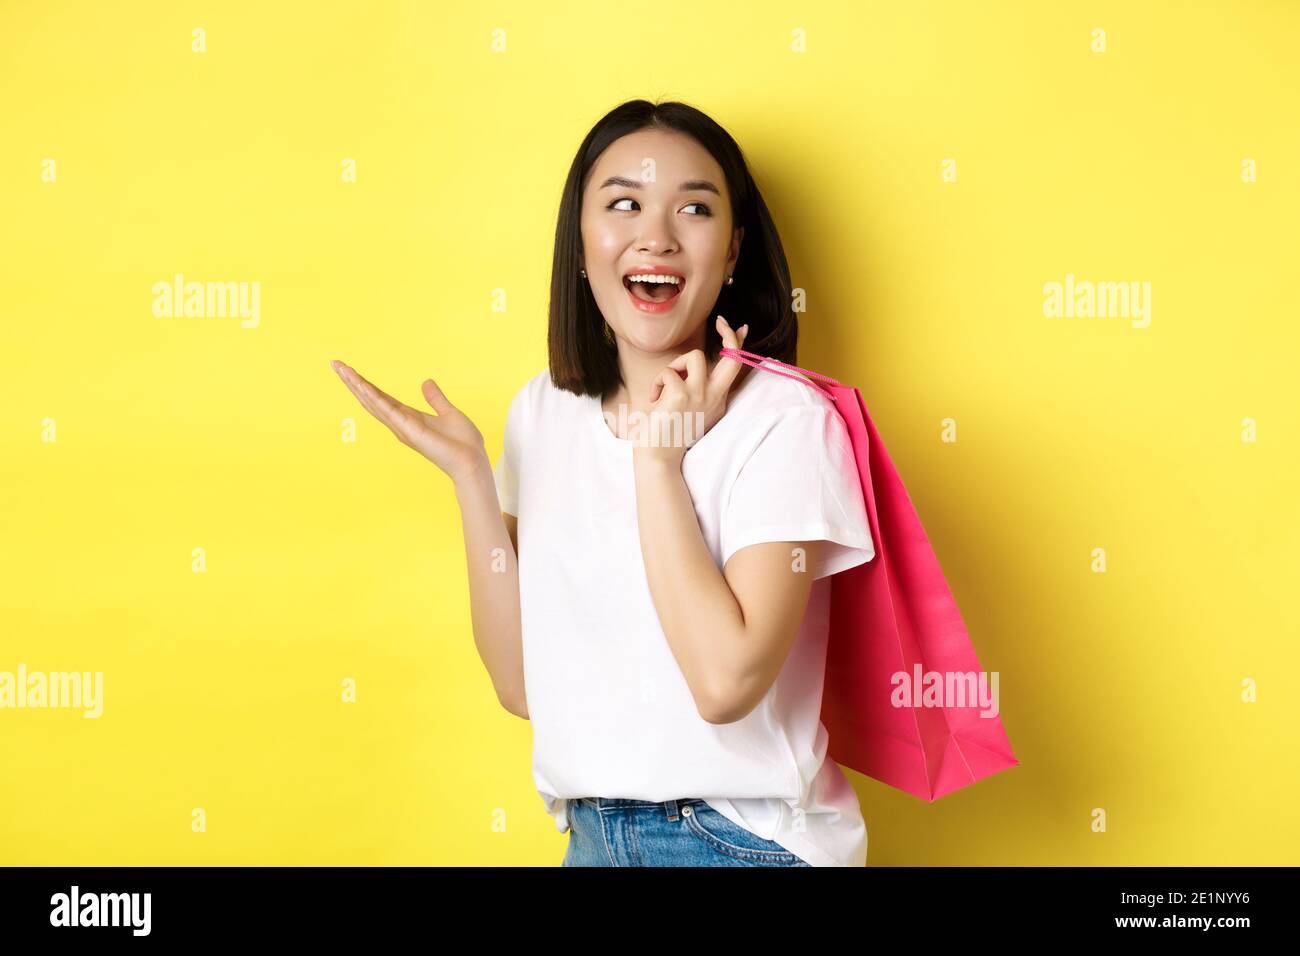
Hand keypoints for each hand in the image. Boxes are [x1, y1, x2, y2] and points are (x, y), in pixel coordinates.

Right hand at [330, 360, 487, 483]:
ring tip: (341, 370)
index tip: (349, 369)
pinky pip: (388, 411)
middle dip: (353, 382)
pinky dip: (374, 398)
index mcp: (408, 417)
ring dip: (357, 386)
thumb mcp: (449, 413)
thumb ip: (436, 399)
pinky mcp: (410, 431)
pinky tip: (361, 386)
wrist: (473, 462)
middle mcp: (400, 423)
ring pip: (374, 402)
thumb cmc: (463, 443)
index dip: (365, 384)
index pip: (381, 397)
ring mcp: (402, 427)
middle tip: (335, 364)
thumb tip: (427, 381)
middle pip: (371, 399)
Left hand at [628, 316, 748, 468]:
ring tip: (663, 387)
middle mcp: (714, 398)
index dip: (738, 343)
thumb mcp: (686, 408)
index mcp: (717, 401)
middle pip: (733, 358)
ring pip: (694, 356)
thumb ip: (693, 386)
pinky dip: (657, 383)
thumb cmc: (666, 434)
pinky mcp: (682, 396)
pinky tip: (654, 401)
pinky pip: (668, 372)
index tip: (738, 327)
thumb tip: (694, 362)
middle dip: (729, 335)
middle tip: (720, 321)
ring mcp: (701, 396)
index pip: (734, 367)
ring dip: (675, 365)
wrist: (657, 459)